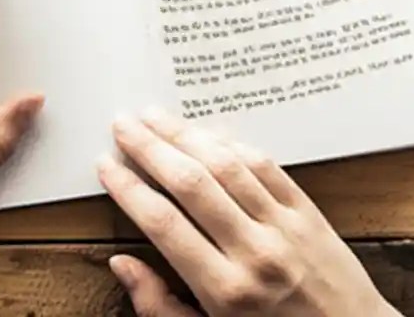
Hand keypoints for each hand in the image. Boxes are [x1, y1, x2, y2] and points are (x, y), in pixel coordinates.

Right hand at [99, 109, 400, 316]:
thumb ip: (159, 306)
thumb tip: (121, 263)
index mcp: (225, 290)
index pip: (162, 223)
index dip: (128, 188)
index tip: (105, 165)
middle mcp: (255, 252)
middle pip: (191, 183)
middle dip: (151, 148)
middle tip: (122, 123)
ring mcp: (285, 227)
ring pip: (227, 165)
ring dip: (186, 134)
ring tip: (155, 115)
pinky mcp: (308, 212)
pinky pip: (266, 166)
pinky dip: (233, 144)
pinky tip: (207, 132)